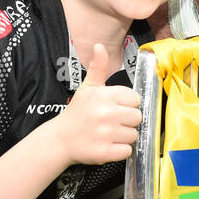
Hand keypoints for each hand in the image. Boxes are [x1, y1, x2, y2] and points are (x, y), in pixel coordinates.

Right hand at [54, 44, 141, 165]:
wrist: (60, 139)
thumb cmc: (77, 112)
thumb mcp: (87, 87)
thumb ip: (98, 67)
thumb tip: (99, 46)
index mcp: (104, 96)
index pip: (135, 99)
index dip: (128, 104)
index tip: (116, 108)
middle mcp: (106, 113)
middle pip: (138, 117)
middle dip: (127, 121)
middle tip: (112, 122)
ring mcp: (106, 134)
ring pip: (134, 135)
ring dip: (124, 136)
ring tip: (109, 134)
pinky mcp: (105, 152)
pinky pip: (127, 151)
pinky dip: (120, 150)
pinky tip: (108, 144)